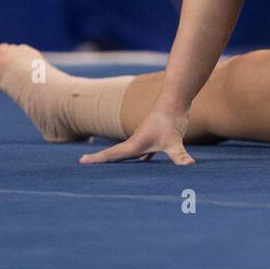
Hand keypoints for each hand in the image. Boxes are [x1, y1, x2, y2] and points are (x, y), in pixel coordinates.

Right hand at [78, 106, 194, 165]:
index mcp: (135, 144)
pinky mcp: (155, 137)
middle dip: (101, 160)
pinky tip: (145, 164)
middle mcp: (136, 141)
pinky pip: (144, 152)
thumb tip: (189, 166)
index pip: (111, 155)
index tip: (80, 161)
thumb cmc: (171, 119)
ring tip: (111, 169)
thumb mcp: (174, 140)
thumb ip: (179, 155)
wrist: (176, 99)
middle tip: (85, 163)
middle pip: (115, 154)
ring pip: (129, 153)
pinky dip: (141, 160)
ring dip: (120, 160)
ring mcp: (145, 138)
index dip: (96, 159)